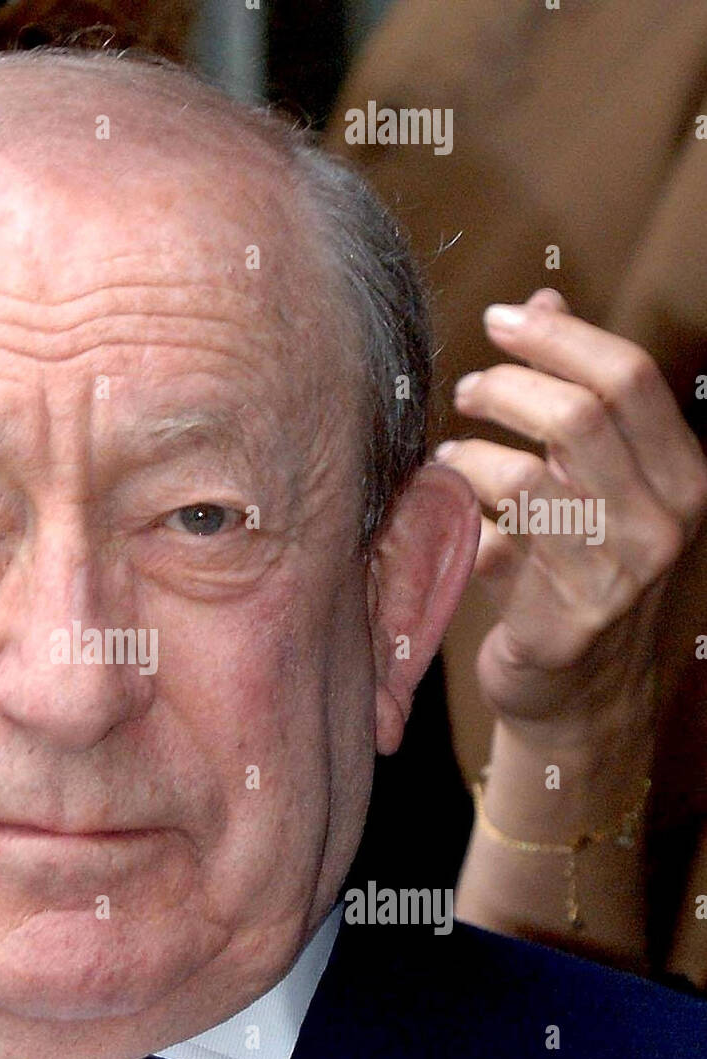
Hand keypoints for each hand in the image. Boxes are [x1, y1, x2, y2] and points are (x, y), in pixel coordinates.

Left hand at [436, 289, 706, 747]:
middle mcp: (659, 525)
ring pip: (522, 479)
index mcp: (681, 477)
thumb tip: (544, 296)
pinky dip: (454, 521)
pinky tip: (443, 513)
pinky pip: (487, 548)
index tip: (500, 319)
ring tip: (448, 455)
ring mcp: (611, 580)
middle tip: (466, 390)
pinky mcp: (556, 625)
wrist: (585, 696)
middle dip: (504, 388)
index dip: (557, 336)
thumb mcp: (603, 479)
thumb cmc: (585, 569)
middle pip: (576, 417)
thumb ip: (579, 392)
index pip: (628, 377)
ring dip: (469, 455)